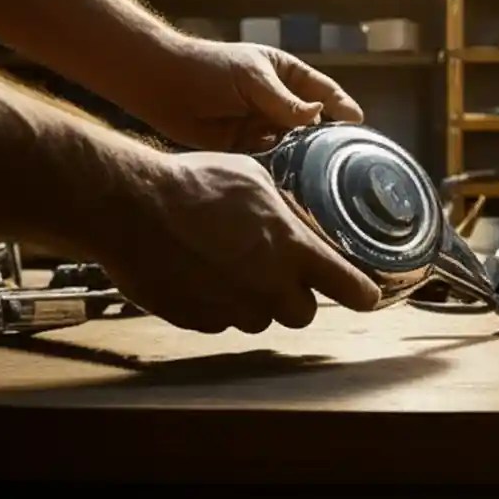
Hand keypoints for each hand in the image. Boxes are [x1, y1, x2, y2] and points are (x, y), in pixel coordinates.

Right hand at [96, 151, 381, 333]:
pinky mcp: (199, 321)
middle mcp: (268, 288)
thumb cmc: (193, 184)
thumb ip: (284, 207)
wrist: (132, 207)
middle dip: (296, 297)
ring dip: (254, 300)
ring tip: (229, 264)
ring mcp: (233, 309)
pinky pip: (221, 321)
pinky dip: (218, 305)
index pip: (351, 289)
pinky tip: (201, 273)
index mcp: (293, 250)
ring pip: (260, 319)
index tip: (366, 293)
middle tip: (278, 272)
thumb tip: (296, 215)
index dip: (362, 293)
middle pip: (303, 314)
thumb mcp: (254, 177)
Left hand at [133, 35, 364, 151]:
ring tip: (320, 173)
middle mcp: (280, 104)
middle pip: (313, 124)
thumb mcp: (252, 77)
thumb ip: (284, 100)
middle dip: (326, 139)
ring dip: (303, 157)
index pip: (324, 93)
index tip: (358, 122)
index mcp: (287, 77)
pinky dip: (279, 168)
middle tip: (345, 158)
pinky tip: (288, 178)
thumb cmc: (210, 69)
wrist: (164, 87)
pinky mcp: (247, 148)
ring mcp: (265, 127)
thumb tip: (318, 114)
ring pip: (294, 146)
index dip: (342, 106)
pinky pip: (271, 160)